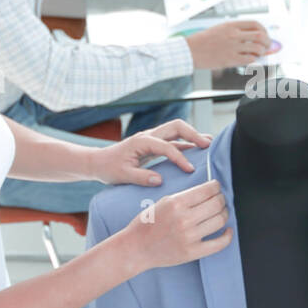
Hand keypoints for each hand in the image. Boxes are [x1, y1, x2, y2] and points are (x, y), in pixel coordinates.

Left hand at [90, 119, 211, 185]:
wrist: (99, 162)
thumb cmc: (109, 168)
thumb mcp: (122, 175)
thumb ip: (141, 177)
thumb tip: (160, 180)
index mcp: (142, 141)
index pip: (167, 147)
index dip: (180, 158)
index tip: (190, 170)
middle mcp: (150, 135)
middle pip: (177, 126)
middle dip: (194, 134)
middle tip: (208, 145)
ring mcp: (153, 138)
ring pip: (177, 130)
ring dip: (193, 135)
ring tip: (209, 144)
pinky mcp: (155, 144)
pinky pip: (174, 140)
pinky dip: (187, 144)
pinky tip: (198, 151)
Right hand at [120, 179, 231, 268]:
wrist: (135, 248)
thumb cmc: (147, 223)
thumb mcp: (163, 202)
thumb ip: (185, 197)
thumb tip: (208, 191)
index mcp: (176, 203)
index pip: (208, 190)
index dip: (216, 187)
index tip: (217, 187)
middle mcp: (184, 219)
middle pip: (217, 204)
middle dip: (221, 199)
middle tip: (220, 199)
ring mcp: (190, 236)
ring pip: (220, 220)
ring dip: (224, 214)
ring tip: (221, 212)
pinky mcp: (193, 252)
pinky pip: (219, 243)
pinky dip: (228, 236)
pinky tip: (228, 230)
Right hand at [185, 20, 271, 68]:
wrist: (191, 51)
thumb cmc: (203, 40)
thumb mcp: (220, 28)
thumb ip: (234, 30)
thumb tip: (250, 36)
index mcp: (231, 25)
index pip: (255, 24)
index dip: (264, 30)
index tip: (265, 34)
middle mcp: (233, 35)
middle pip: (259, 36)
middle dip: (267, 41)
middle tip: (268, 45)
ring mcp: (232, 47)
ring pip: (257, 48)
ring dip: (261, 52)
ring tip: (260, 53)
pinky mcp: (230, 59)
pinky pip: (249, 59)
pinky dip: (253, 60)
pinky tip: (251, 59)